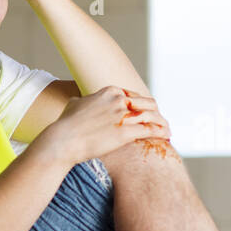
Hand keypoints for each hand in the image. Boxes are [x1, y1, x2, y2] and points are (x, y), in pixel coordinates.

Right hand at [36, 86, 172, 167]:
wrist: (63, 140)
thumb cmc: (66, 125)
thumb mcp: (74, 104)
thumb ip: (83, 101)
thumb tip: (81, 101)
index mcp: (110, 91)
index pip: (135, 96)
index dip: (143, 106)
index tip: (147, 114)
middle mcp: (119, 100)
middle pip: (148, 103)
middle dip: (156, 113)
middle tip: (161, 122)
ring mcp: (123, 115)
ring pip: (152, 116)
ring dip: (163, 124)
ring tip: (168, 131)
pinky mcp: (126, 132)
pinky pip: (150, 130)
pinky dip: (161, 133)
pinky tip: (167, 137)